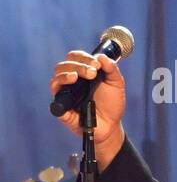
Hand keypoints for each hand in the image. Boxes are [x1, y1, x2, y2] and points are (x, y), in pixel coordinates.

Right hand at [49, 50, 126, 167]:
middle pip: (64, 65)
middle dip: (78, 66)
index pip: (75, 57)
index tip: (96, 64)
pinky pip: (55, 97)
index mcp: (83, 72)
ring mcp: (65, 93)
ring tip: (77, 77)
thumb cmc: (111, 104)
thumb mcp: (116, 84)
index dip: (83, 57)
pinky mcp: (62, 107)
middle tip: (92, 73)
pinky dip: (59, 90)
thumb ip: (111, 69)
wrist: (111, 125)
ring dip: (66, 74)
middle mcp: (71, 81)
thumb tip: (101, 56)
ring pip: (56, 78)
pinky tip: (69, 87)